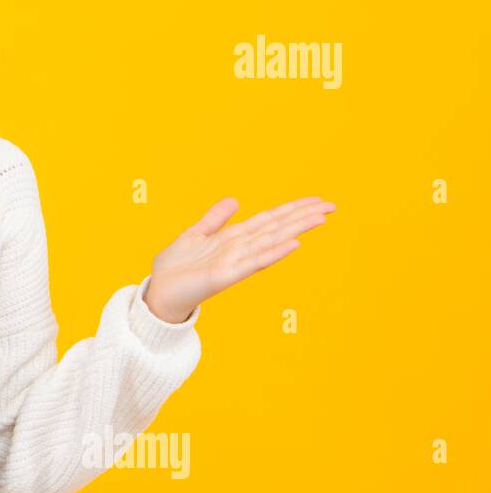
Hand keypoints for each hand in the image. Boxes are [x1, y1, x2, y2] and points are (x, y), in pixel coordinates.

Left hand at [142, 196, 336, 322]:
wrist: (159, 292)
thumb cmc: (176, 267)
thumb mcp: (195, 235)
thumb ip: (215, 219)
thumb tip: (235, 200)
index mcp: (233, 238)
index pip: (269, 219)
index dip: (292, 209)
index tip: (318, 201)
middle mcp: (239, 249)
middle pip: (276, 228)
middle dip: (302, 216)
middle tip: (332, 206)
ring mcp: (235, 262)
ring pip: (270, 242)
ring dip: (295, 229)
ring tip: (320, 218)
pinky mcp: (224, 276)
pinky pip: (252, 263)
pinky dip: (273, 254)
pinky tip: (293, 245)